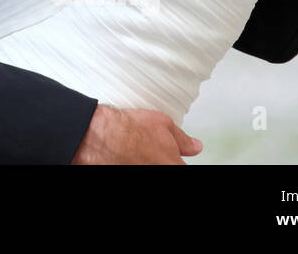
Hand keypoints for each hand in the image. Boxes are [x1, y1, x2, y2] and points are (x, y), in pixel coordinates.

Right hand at [71, 104, 202, 164]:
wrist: (102, 135)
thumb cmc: (130, 129)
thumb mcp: (164, 124)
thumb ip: (183, 139)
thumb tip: (195, 146)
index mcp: (174, 165)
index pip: (182, 166)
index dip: (175, 159)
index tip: (171, 156)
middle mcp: (159, 172)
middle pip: (167, 167)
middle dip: (161, 160)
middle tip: (150, 151)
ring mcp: (141, 174)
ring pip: (148, 167)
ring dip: (145, 161)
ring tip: (136, 153)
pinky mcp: (123, 172)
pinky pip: (133, 166)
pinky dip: (131, 162)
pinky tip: (126, 156)